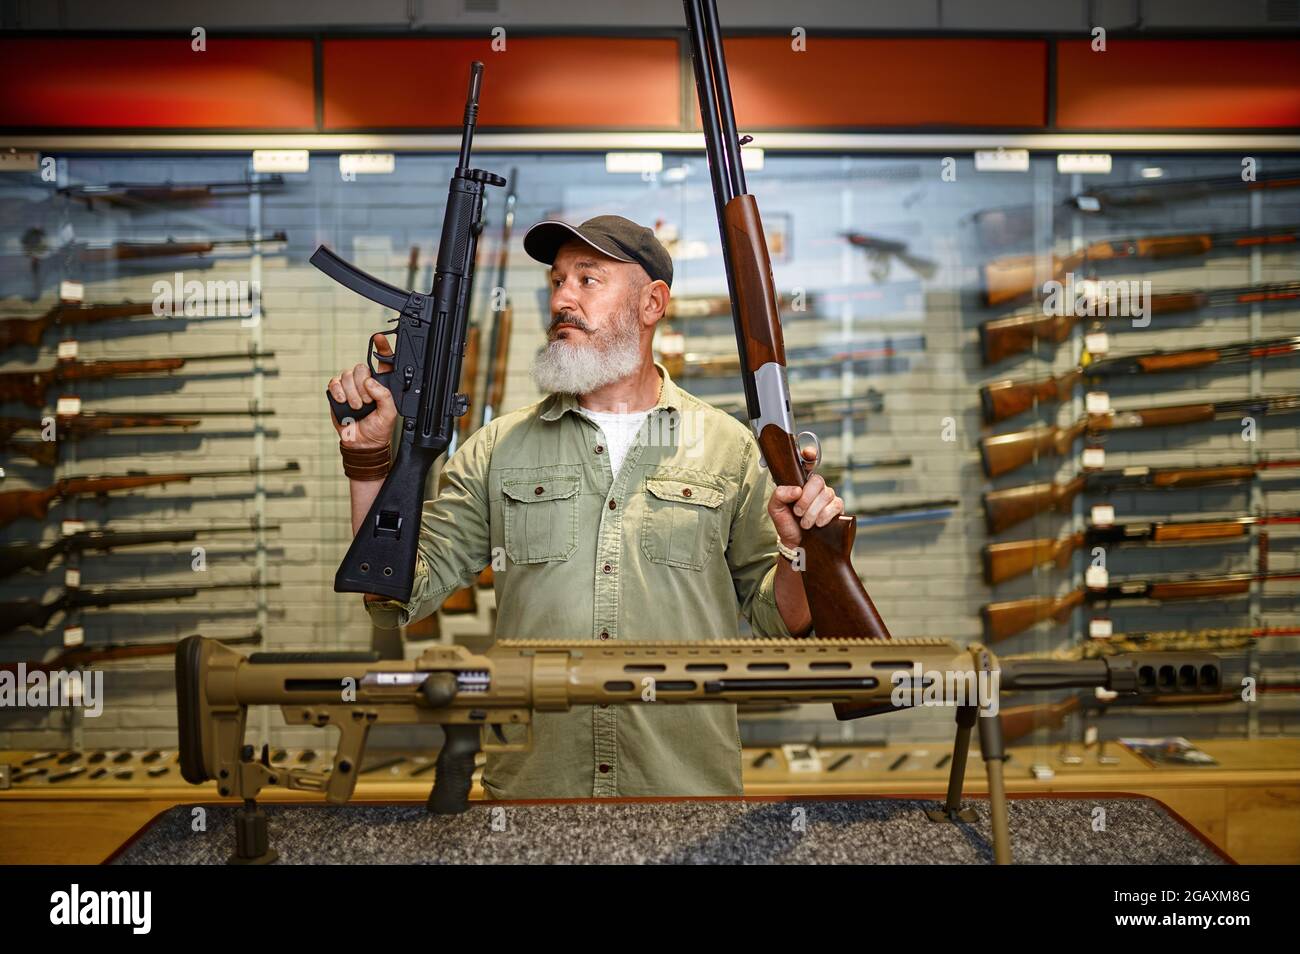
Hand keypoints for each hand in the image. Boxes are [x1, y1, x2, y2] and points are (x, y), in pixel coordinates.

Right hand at [327, 333, 397, 448]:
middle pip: (360, 367)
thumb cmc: (379, 428)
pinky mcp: (337, 392)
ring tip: (358, 407)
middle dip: (363, 385)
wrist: (362, 443)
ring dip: (352, 393)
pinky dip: (339, 392)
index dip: (382, 348)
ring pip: (346, 375)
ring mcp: (350, 386)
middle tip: (367, 401)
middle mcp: (365, 382)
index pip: (383, 361)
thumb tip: (370, 382)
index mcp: (382, 384)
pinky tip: (344, 402)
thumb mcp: (390, 413)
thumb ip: (384, 396)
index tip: (379, 338)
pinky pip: (334, 383)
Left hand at [767, 446, 843, 547]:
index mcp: (801, 482)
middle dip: (806, 499)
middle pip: (818, 481)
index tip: (808, 455)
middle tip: (797, 512)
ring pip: (826, 494)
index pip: (808, 463)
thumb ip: (779, 495)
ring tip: (805, 523)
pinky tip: (818, 524)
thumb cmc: (786, 523)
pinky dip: (825, 515)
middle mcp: (816, 487)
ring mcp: (828, 497)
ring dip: (813, 511)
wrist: (796, 544)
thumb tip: (796, 490)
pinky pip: (836, 505)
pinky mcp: (837, 509)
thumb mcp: (775, 509)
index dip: (809, 455)